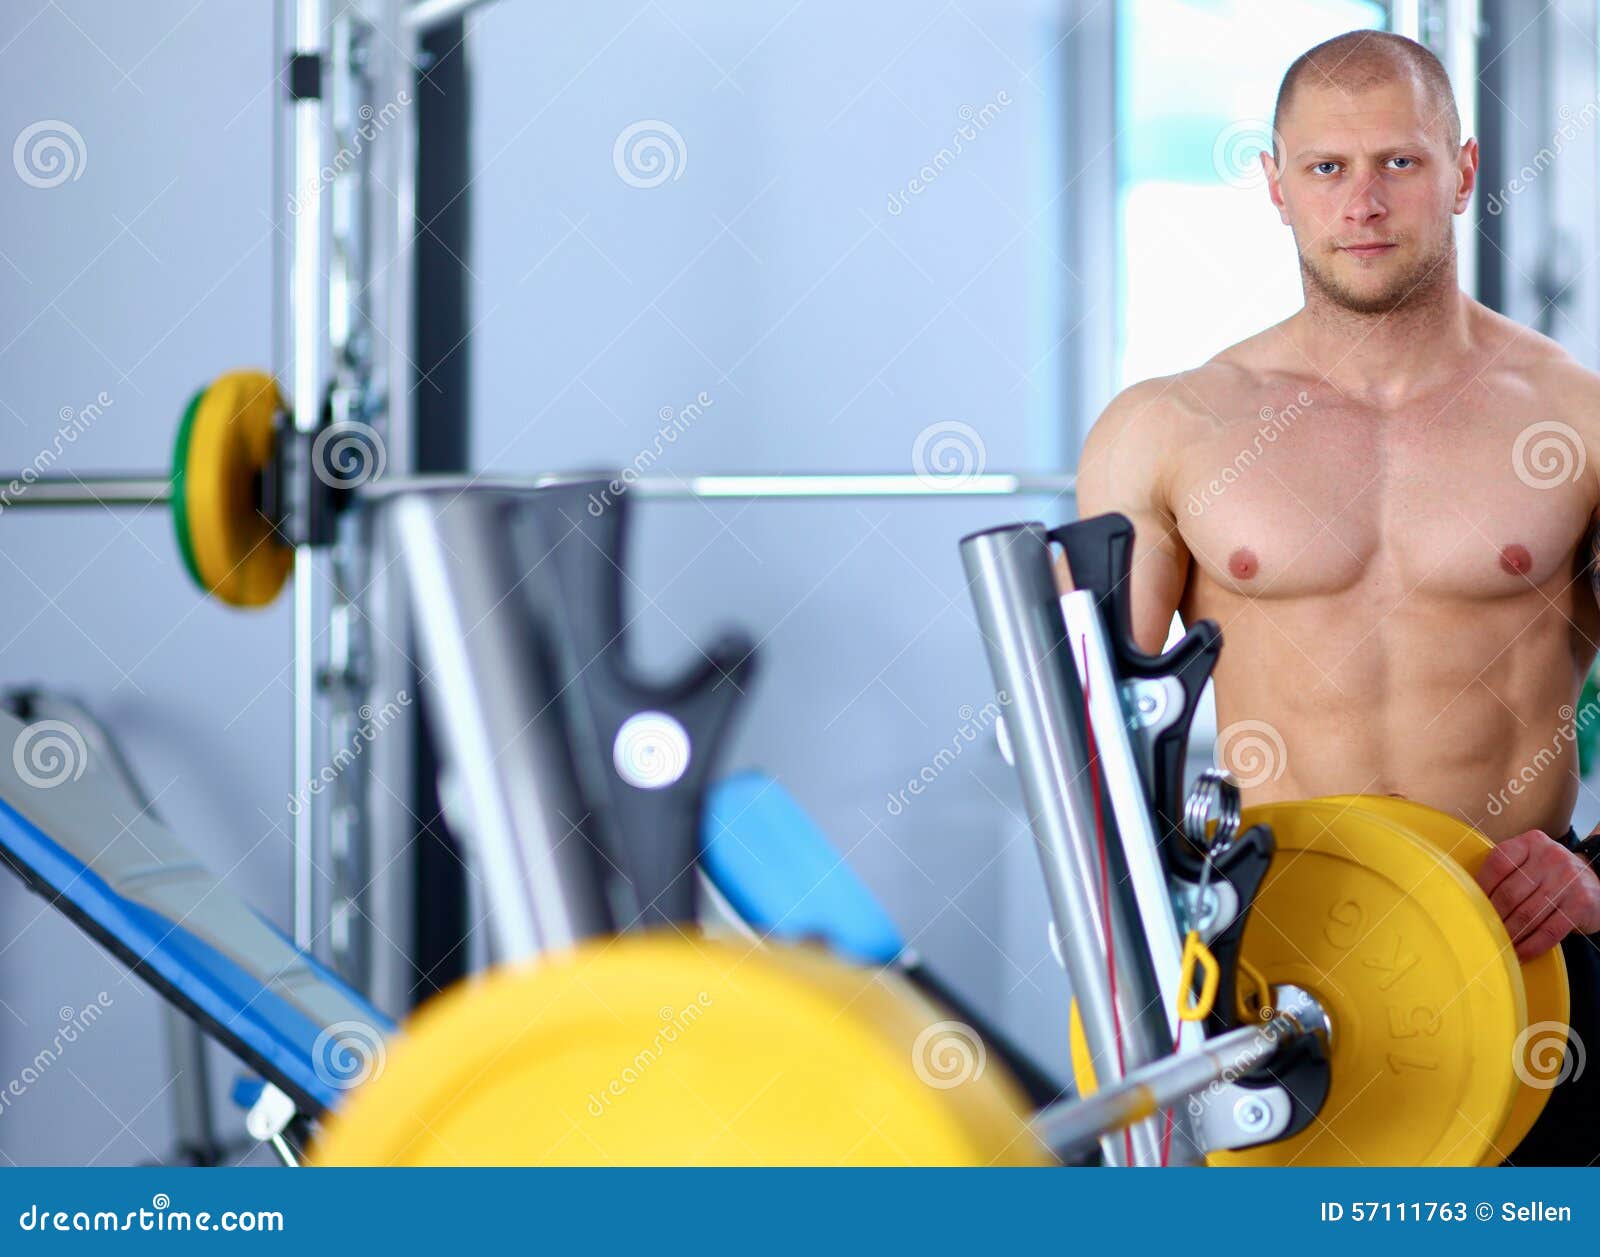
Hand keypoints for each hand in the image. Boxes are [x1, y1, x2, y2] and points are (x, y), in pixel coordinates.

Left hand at [1476, 829, 1599, 959]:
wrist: (1595, 880)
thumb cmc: (1549, 873)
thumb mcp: (1530, 859)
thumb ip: (1506, 869)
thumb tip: (1468, 896)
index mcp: (1531, 842)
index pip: (1498, 863)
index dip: (1481, 887)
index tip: (1470, 904)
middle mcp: (1550, 858)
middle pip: (1510, 893)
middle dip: (1493, 916)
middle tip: (1482, 931)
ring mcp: (1568, 881)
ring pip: (1528, 914)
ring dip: (1509, 934)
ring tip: (1497, 945)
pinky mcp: (1581, 904)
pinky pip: (1549, 931)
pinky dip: (1531, 946)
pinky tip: (1520, 954)